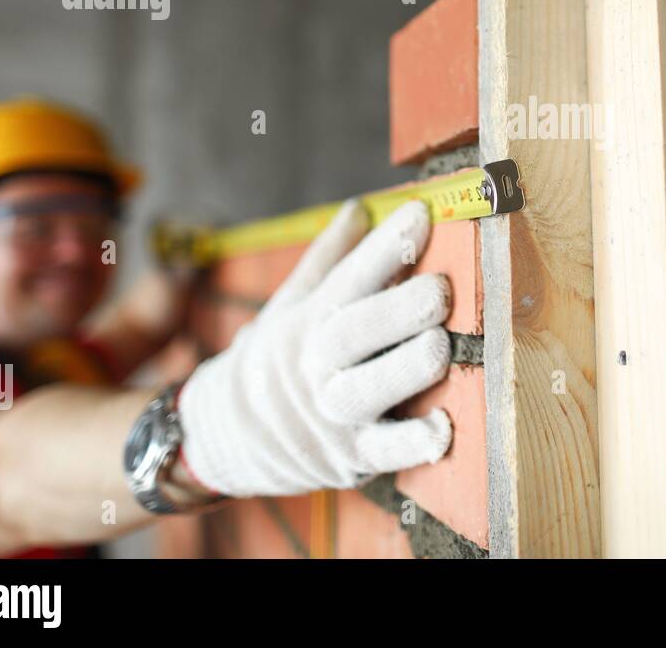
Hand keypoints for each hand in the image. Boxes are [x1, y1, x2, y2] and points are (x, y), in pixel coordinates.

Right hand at [176, 200, 451, 497]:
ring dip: (407, 368)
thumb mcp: (288, 305)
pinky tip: (443, 429)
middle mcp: (318, 365)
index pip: (348, 277)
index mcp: (308, 320)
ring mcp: (333, 414)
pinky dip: (412, 443)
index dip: (384, 246)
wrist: (223, 436)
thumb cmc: (273, 359)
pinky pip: (383, 452)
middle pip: (355, 333)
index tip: (421, 214)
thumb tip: (360, 207)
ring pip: (368, 391)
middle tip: (441, 288)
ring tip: (442, 346)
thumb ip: (328, 259)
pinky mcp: (351, 458)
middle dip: (399, 309)